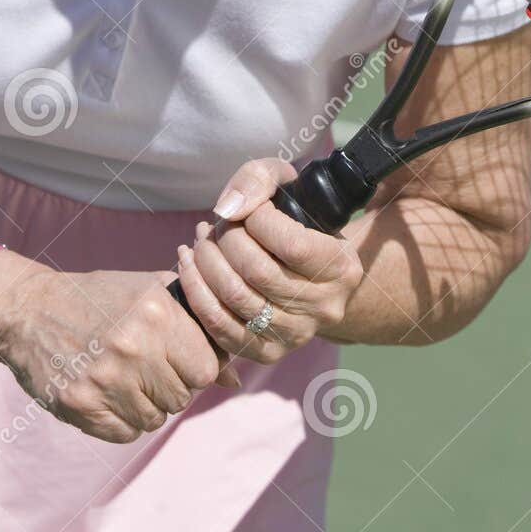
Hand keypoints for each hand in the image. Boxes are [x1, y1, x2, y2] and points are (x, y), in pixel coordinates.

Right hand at [0, 252, 238, 443]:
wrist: (29, 310)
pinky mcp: (80, 405)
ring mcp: (105, 379)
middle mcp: (133, 346)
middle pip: (182, 397)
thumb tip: (235, 379)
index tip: (175, 357)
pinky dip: (120, 420)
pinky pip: (124, 434)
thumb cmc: (99, 298)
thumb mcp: (150, 293)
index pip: (206, 369)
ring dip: (144, 404)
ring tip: (122, 376)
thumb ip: (197, 326)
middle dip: (170, 386)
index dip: (195, 367)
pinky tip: (105, 392)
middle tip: (144, 366)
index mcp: (156, 312)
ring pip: (154, 419)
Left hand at [175, 158, 363, 364]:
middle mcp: (325, 306)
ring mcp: (297, 334)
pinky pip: (220, 327)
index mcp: (342, 267)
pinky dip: (195, 291)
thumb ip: (259, 179)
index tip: (248, 210)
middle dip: (224, 240)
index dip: (256, 220)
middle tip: (214, 225)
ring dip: (204, 262)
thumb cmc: (292, 220)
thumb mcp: (285, 185)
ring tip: (199, 241)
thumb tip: (228, 210)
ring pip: (236, 298)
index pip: (292, 244)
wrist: (301, 269)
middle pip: (257, 271)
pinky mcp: (267, 352)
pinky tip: (188, 265)